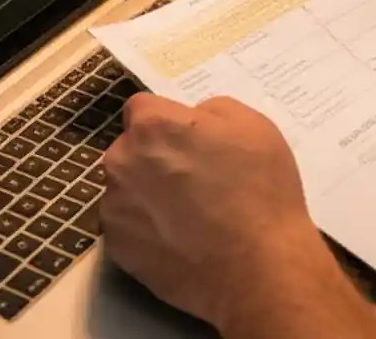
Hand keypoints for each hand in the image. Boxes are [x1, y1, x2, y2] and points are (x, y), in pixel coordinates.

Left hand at [102, 94, 338, 330]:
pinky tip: (180, 239)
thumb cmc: (260, 190)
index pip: (143, 107)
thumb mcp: (253, 126)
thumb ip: (211, 111)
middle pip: (131, 148)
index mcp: (152, 126)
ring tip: (189, 215)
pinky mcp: (116, 249)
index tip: (191, 140)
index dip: (169, 122)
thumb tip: (191, 120)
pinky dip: (147, 228)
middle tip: (193, 178)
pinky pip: (129, 225)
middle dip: (154, 156)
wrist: (258, 268)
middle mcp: (122, 162)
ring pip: (127, 188)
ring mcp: (115, 208)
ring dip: (148, 193)